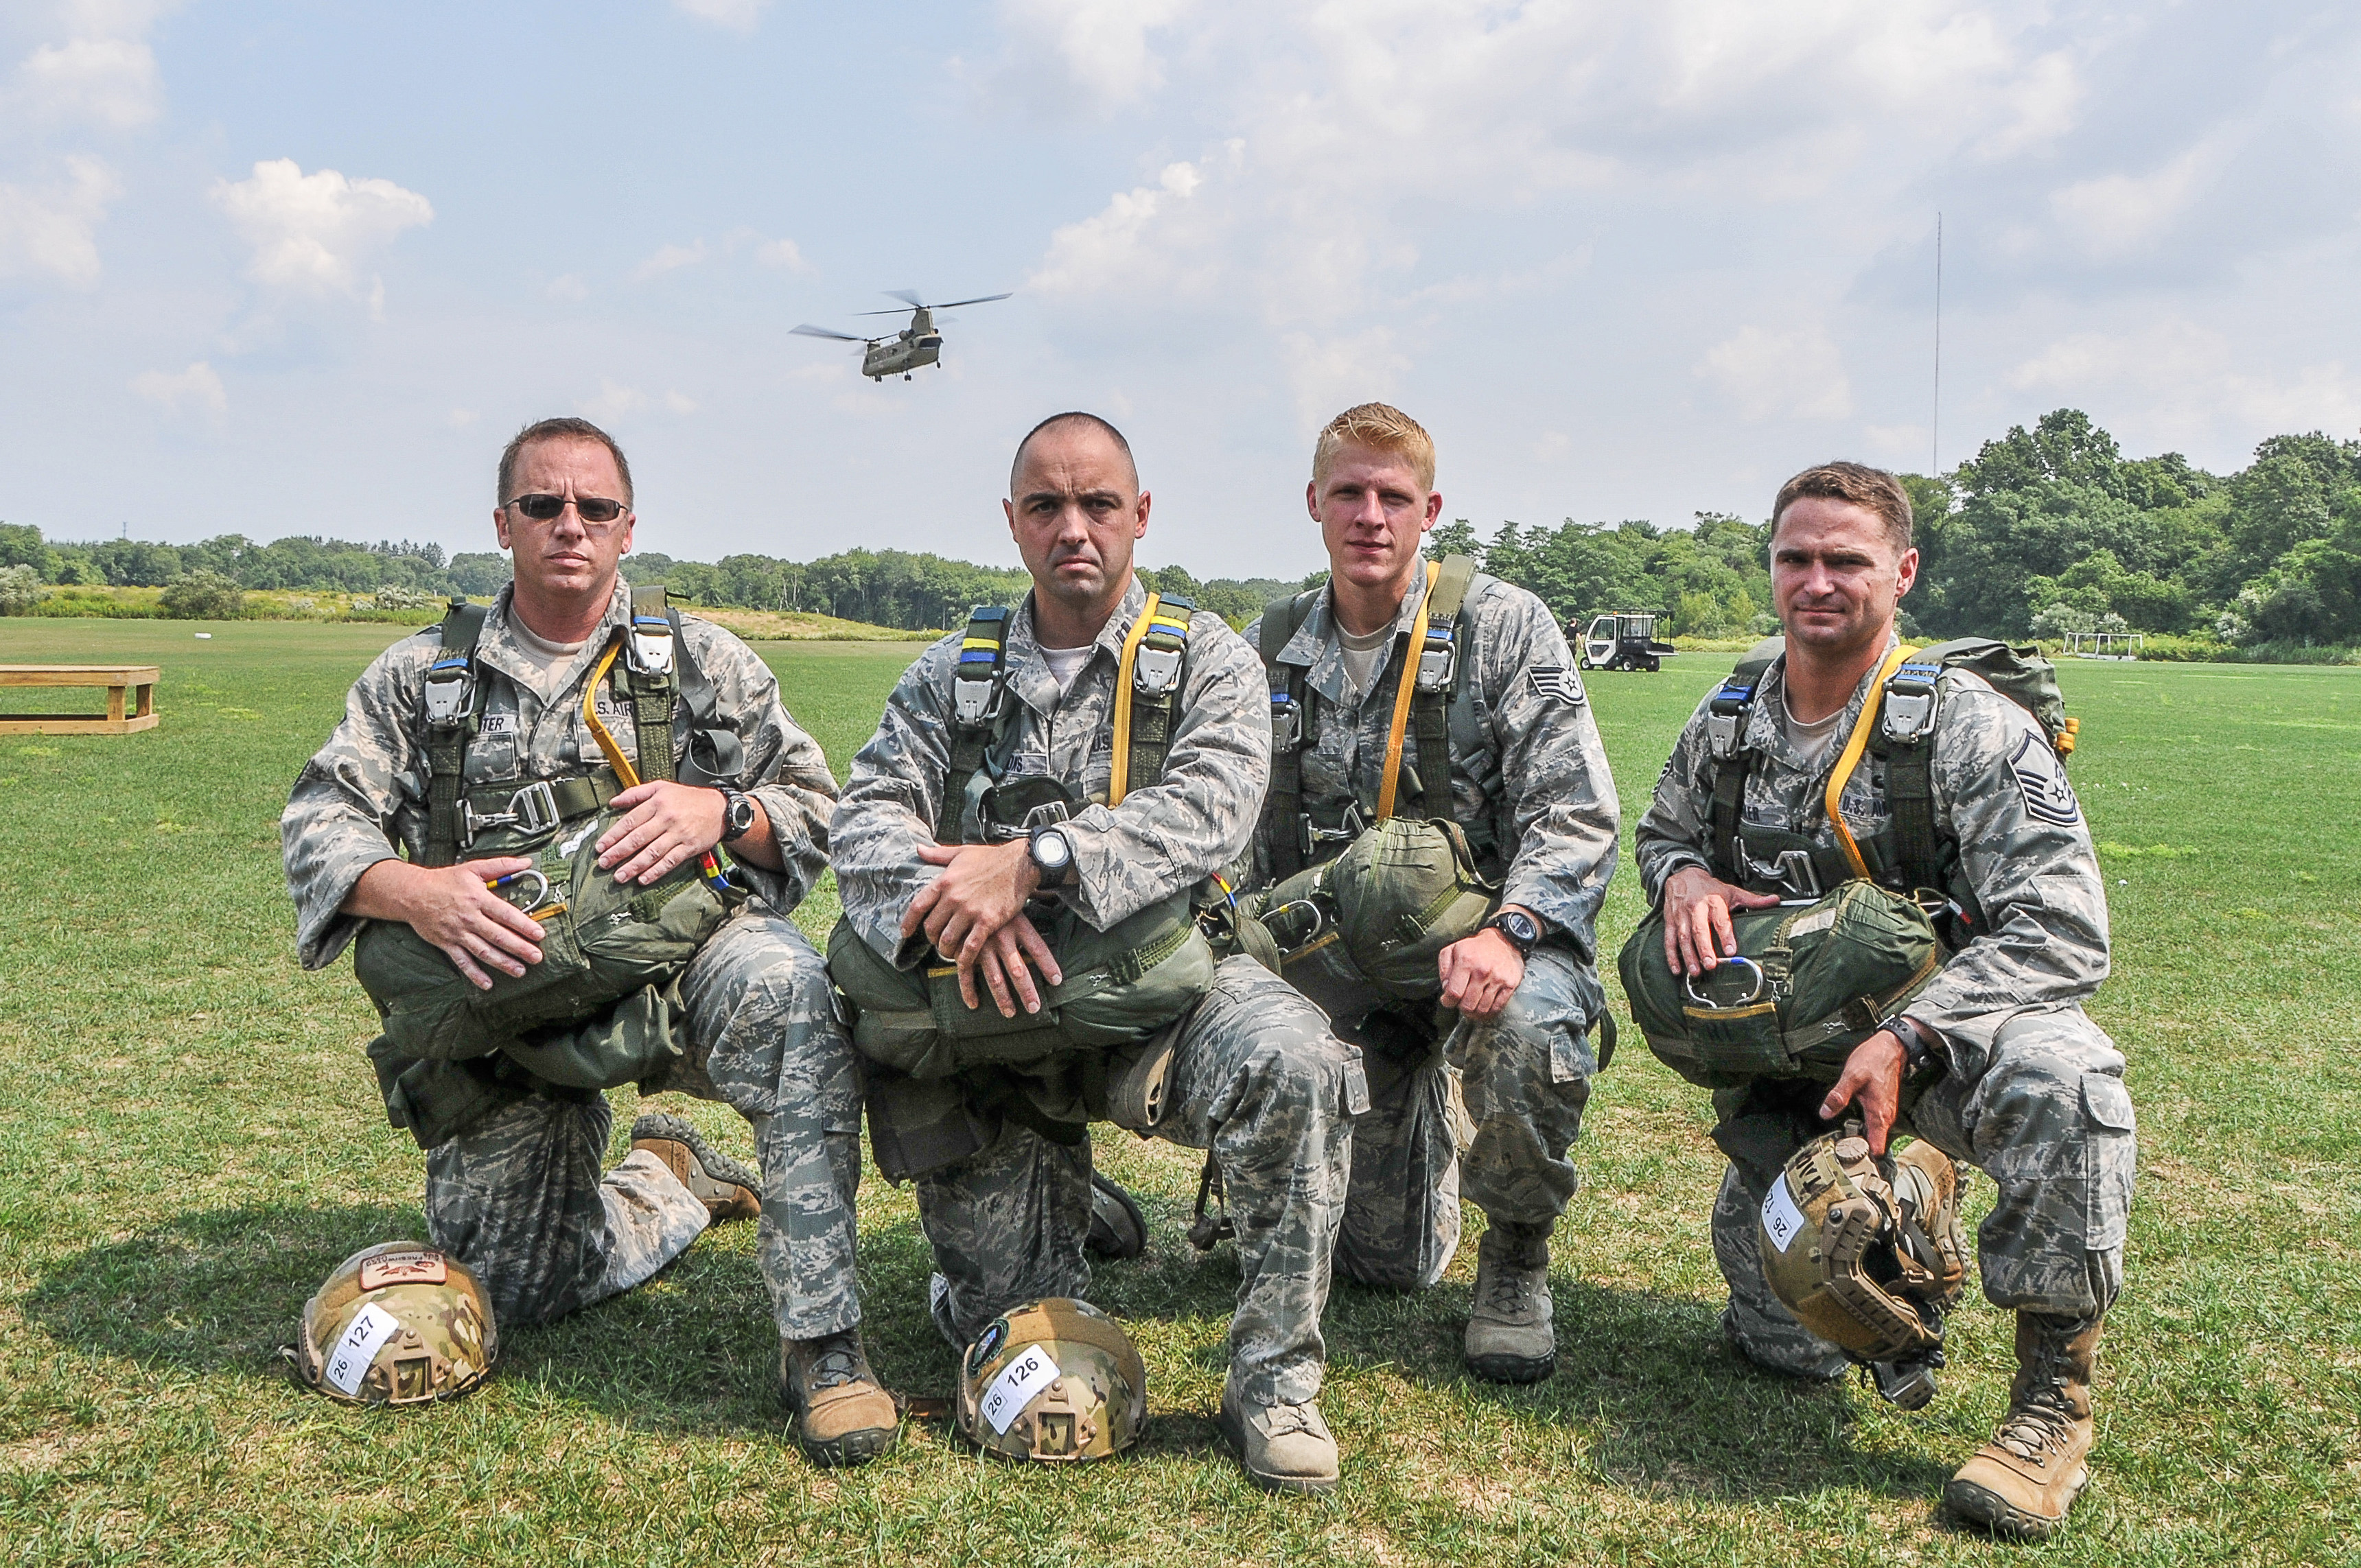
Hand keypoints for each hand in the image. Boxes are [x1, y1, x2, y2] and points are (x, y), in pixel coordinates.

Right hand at [350, 856, 545, 990]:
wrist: (412, 893)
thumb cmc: (444, 880)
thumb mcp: (473, 868)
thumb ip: (501, 865)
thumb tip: (526, 861)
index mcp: (478, 898)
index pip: (505, 914)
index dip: (523, 925)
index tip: (539, 935)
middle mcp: (469, 918)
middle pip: (498, 936)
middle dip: (519, 948)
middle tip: (536, 957)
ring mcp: (457, 933)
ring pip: (483, 951)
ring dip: (503, 963)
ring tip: (520, 970)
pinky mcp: (446, 944)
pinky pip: (462, 962)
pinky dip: (474, 974)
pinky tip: (487, 984)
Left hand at [597, 781, 725, 885]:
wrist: (720, 808)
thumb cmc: (688, 798)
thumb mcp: (662, 787)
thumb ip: (636, 793)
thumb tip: (613, 802)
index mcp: (657, 803)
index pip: (630, 821)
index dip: (613, 835)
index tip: (600, 847)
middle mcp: (667, 818)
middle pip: (638, 838)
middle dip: (618, 853)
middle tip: (603, 864)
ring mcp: (679, 833)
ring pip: (652, 852)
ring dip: (634, 866)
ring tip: (619, 876)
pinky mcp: (690, 847)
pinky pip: (670, 861)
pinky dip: (656, 871)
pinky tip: (643, 879)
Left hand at [905, 841, 1063, 1015]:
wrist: (1021, 863)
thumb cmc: (991, 857)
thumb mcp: (961, 852)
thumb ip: (937, 854)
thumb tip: (918, 848)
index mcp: (944, 881)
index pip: (917, 906)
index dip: (908, 923)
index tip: (905, 933)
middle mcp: (953, 897)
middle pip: (931, 927)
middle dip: (931, 938)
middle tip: (936, 941)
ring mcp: (970, 911)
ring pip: (947, 939)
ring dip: (945, 949)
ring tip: (948, 952)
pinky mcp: (987, 922)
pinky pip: (970, 946)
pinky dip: (964, 957)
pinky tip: (963, 961)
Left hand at [1438, 925, 1525, 1020]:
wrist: (1504, 940)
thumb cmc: (1476, 947)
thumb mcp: (1453, 949)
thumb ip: (1444, 968)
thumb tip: (1445, 987)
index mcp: (1467, 961)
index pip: (1454, 993)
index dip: (1448, 1002)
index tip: (1447, 1001)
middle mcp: (1483, 971)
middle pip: (1468, 1005)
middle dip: (1461, 1007)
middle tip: (1461, 1002)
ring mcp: (1498, 979)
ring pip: (1482, 1009)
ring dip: (1474, 1012)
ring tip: (1471, 1005)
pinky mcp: (1510, 984)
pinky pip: (1497, 1007)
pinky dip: (1489, 1012)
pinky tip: (1483, 1007)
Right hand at [1661, 865, 1780, 976]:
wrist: (1682, 874)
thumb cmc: (1709, 887)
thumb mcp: (1731, 891)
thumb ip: (1753, 899)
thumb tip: (1775, 901)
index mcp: (1714, 901)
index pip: (1721, 920)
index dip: (1726, 935)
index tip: (1731, 951)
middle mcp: (1696, 908)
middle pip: (1700, 930)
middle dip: (1704, 949)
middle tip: (1710, 965)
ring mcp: (1681, 915)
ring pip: (1683, 937)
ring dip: (1688, 955)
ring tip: (1696, 971)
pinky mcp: (1670, 921)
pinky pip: (1669, 939)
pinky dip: (1671, 955)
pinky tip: (1677, 968)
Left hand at [1820, 1031, 1906, 1155]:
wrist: (1891, 1048)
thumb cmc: (1873, 1060)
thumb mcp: (1851, 1076)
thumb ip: (1839, 1096)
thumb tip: (1825, 1113)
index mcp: (1879, 1114)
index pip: (1876, 1147)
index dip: (1863, 1157)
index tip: (1849, 1162)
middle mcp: (1886, 1117)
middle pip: (1874, 1144)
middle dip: (1858, 1151)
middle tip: (1839, 1153)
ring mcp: (1886, 1112)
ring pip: (1874, 1134)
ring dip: (1861, 1139)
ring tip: (1842, 1142)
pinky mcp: (1883, 1106)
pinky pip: (1875, 1125)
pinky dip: (1865, 1129)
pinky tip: (1852, 1126)